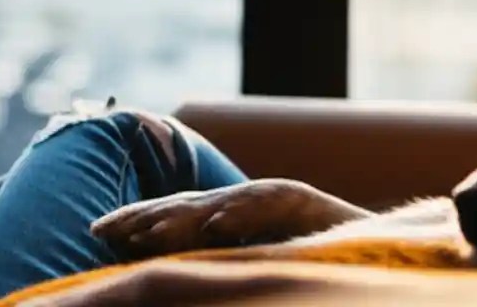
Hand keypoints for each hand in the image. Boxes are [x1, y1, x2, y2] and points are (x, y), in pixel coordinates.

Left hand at [90, 178, 369, 256]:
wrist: (380, 254)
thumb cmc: (315, 268)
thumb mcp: (253, 268)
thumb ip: (218, 268)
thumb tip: (166, 278)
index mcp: (232, 219)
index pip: (177, 218)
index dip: (137, 223)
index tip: (96, 235)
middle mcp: (249, 204)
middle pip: (188, 205)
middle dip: (144, 217)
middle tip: (102, 231)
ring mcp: (278, 199)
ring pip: (222, 205)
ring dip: (182, 218)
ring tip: (145, 235)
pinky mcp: (308, 204)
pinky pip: (271, 206)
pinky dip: (242, 215)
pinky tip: (215, 228)